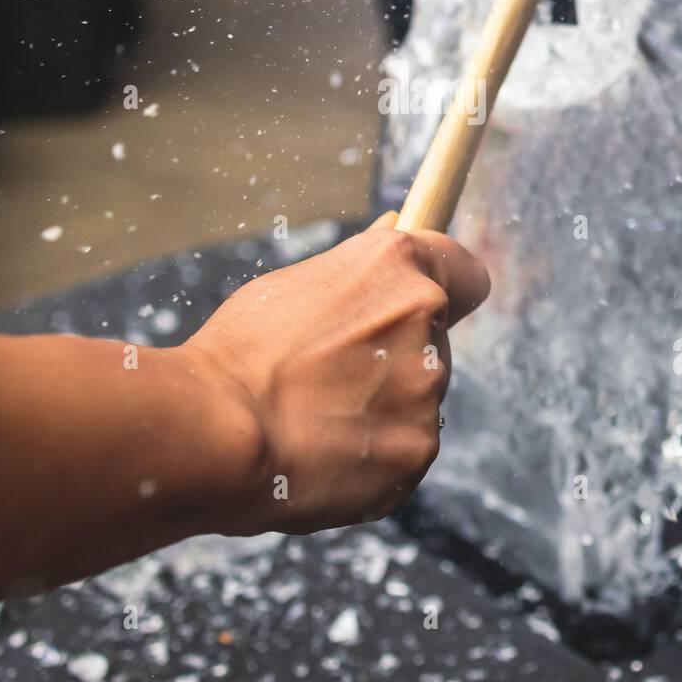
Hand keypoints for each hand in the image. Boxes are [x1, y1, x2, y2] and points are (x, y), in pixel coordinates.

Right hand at [183, 216, 489, 534]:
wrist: (215, 431)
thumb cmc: (242, 352)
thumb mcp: (295, 284)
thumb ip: (359, 266)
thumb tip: (397, 226)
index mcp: (398, 265)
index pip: (466, 274)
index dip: (446, 292)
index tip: (420, 309)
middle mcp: (426, 317)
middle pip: (434, 341)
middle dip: (396, 355)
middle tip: (330, 375)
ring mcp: (427, 387)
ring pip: (419, 397)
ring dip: (384, 406)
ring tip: (316, 417)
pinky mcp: (418, 448)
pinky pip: (405, 449)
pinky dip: (375, 455)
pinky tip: (325, 453)